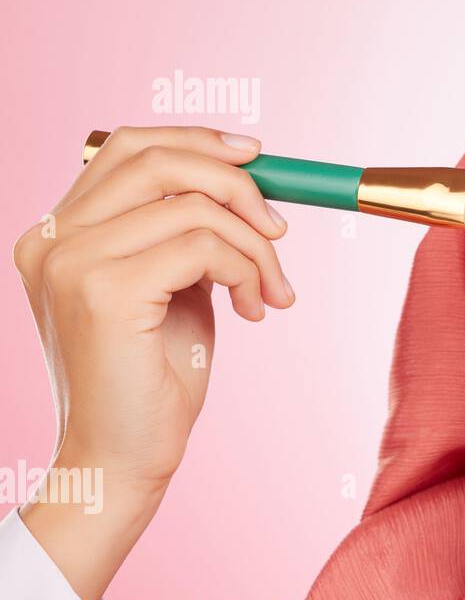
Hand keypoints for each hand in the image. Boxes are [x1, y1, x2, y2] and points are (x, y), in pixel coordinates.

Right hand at [12, 125, 295, 599]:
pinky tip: (254, 309)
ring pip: (193, 205)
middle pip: (156, 158)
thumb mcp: (172, 285)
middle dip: (236, 182)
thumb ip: (186, 231)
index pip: (129, 147)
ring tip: (270, 292)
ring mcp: (70, 261)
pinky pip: (203, 246)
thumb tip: (243, 178)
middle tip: (279, 228)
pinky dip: (246, 270)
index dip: (198, 141)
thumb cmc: (152, 377)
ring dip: (254, 245)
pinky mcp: (104, 291)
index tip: (256, 158)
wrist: (122, 458)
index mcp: (58, 231)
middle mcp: (51, 237)